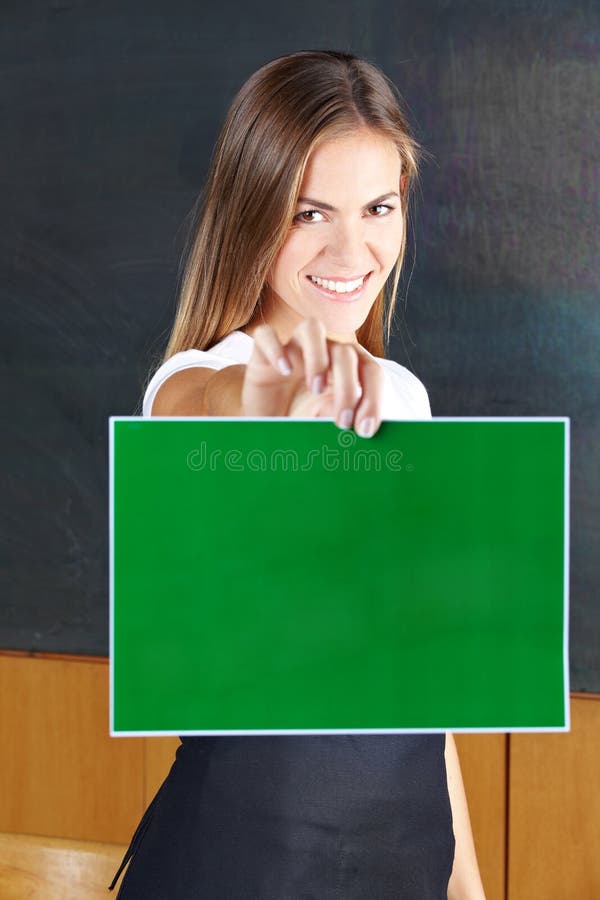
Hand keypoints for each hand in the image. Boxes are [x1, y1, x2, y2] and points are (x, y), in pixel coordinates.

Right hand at [240, 318, 384, 437]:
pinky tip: (283, 371)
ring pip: (311, 328)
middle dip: (348, 387)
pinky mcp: (262, 353)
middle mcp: (322, 353)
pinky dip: (276, 349)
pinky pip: (266, 335)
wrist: (262, 428)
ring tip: (315, 389)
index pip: (370, 370)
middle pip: (344, 352)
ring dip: (318, 357)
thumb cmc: (297, 423)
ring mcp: (292, 349)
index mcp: (345, 369)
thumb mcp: (325, 425)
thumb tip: (362, 431)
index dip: (373, 397)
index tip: (365, 430)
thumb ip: (343, 422)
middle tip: (342, 423)